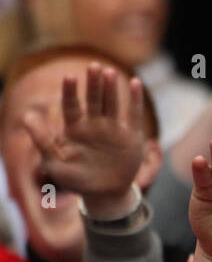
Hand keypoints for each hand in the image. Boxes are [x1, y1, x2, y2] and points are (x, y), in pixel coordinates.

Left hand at [23, 63, 145, 215]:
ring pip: (112, 104)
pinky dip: (134, 100)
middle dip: (93, 84)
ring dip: (111, 88)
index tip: (70, 78)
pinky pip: (133, 116)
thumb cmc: (76, 180)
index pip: (72, 105)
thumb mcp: (54, 163)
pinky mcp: (131, 138)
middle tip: (94, 66)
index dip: (71, 92)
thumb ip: (42, 140)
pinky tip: (135, 82)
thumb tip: (26, 116)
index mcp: (75, 128)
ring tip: (110, 72)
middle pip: (93, 100)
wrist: (103, 195)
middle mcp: (94, 125)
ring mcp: (113, 130)